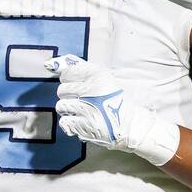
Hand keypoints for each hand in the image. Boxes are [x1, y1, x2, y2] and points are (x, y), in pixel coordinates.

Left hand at [45, 55, 179, 166]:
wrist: (131, 126)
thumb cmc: (117, 103)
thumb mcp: (106, 81)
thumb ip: (85, 73)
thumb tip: (59, 65)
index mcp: (98, 76)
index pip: (68, 72)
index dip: (68, 79)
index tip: (72, 84)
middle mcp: (92, 90)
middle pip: (62, 90)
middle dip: (68, 96)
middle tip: (80, 101)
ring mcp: (87, 108)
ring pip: (61, 106)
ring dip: (69, 111)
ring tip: (82, 112)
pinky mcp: (84, 125)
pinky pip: (64, 121)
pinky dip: (70, 124)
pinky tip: (81, 122)